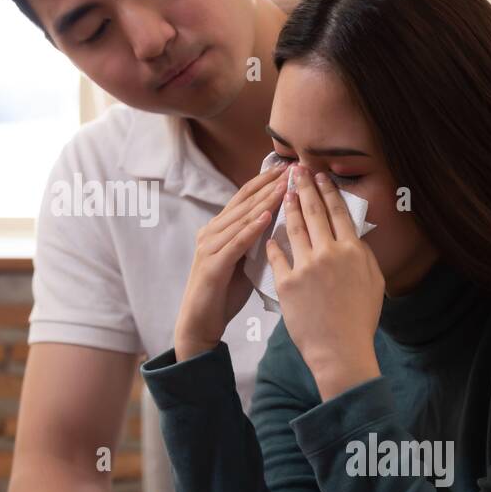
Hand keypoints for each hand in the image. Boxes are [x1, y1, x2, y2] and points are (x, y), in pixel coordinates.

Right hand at [173, 160, 288, 359]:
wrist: (199, 322)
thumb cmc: (223, 293)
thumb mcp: (243, 261)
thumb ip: (254, 241)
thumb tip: (280, 223)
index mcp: (218, 230)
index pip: (244, 198)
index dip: (265, 182)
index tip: (287, 169)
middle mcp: (211, 233)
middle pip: (243, 202)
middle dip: (268, 185)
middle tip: (290, 169)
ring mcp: (209, 247)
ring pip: (241, 218)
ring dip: (264, 202)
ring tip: (284, 187)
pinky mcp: (212, 265)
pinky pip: (235, 243)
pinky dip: (251, 229)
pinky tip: (266, 217)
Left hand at [265, 165, 383, 399]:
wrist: (340, 349)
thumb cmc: (359, 319)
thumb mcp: (373, 282)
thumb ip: (362, 255)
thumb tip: (353, 235)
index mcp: (352, 251)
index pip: (338, 212)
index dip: (327, 191)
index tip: (320, 176)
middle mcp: (329, 253)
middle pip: (313, 212)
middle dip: (303, 187)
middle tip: (296, 171)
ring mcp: (306, 266)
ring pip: (293, 228)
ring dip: (286, 207)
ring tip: (281, 193)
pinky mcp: (287, 282)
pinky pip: (276, 254)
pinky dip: (272, 241)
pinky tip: (267, 230)